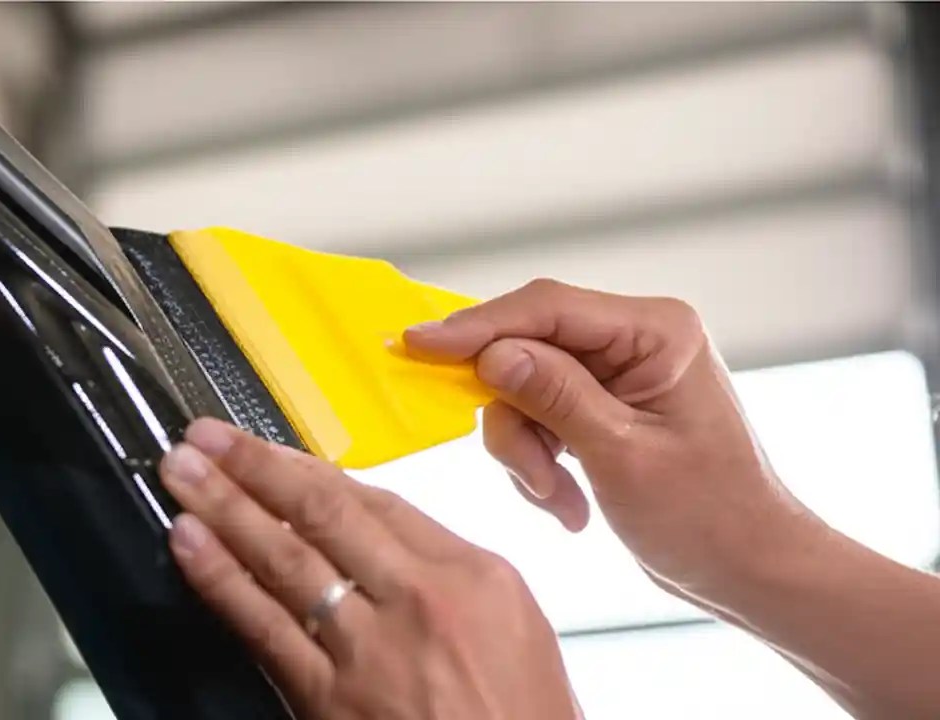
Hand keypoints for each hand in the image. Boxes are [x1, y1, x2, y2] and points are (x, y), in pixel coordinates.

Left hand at [159, 418, 579, 719]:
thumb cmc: (521, 719)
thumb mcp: (513, 626)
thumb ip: (444, 572)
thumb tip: (372, 537)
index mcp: (471, 573)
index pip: (376, 500)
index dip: (307, 467)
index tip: (265, 448)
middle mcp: (418, 600)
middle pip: (322, 512)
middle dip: (255, 466)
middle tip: (205, 436)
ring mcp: (371, 650)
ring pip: (284, 557)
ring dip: (225, 507)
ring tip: (183, 472)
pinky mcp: (331, 701)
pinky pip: (265, 627)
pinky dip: (222, 580)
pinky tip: (191, 544)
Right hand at [404, 279, 820, 600]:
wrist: (748, 568)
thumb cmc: (710, 515)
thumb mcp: (624, 455)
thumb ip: (556, 397)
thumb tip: (492, 355)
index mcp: (657, 331)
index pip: (548, 308)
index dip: (478, 326)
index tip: (418, 344)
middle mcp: (634, 340)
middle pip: (528, 350)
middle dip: (517, 419)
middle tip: (533, 476)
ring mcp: (614, 374)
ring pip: (523, 391)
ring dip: (528, 453)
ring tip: (561, 501)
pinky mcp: (598, 407)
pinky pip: (537, 419)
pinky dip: (539, 465)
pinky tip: (570, 503)